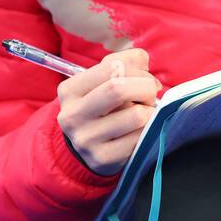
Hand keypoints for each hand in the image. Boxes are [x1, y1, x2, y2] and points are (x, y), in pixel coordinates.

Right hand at [56, 48, 160, 175]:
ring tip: (145, 113)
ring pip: (136, 116)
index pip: (112, 66)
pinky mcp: (102, 159)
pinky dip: (149, 130)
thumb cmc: (102, 108)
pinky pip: (141, 138)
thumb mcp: (101, 82)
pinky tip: (141, 130)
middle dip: (146, 87)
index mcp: (70, 90)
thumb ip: (122, 62)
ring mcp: (86, 140)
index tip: (144, 77)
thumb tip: (143, 62)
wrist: (86, 150)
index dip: (137, 69)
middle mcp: (73, 115)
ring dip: (150, 111)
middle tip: (151, 94)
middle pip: (120, 89)